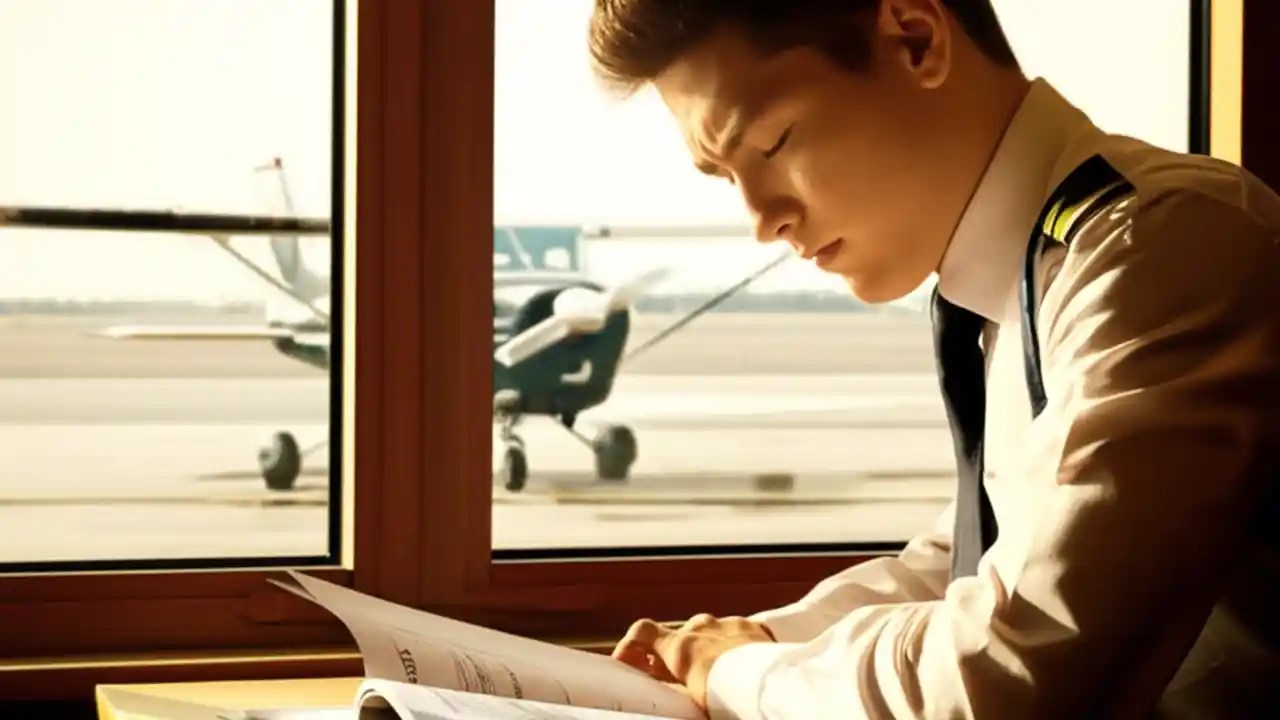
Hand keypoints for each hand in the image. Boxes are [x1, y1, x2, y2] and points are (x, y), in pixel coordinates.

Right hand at [612, 614, 774, 710]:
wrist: (776, 686)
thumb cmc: (731, 700)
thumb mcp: (692, 701)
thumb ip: (673, 691)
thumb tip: (666, 695)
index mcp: (680, 648)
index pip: (642, 632)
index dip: (631, 645)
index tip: (629, 663)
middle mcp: (702, 629)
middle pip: (679, 635)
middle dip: (677, 654)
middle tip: (679, 679)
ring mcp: (730, 625)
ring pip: (710, 632)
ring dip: (707, 650)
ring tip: (717, 676)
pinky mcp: (756, 628)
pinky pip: (737, 634)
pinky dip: (733, 647)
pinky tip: (743, 667)